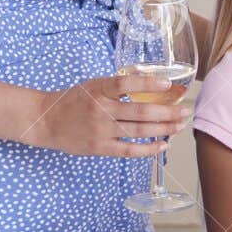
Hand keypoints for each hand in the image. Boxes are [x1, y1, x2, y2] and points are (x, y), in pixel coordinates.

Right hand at [25, 72, 191, 157]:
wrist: (46, 121)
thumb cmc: (73, 100)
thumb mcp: (93, 84)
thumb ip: (117, 85)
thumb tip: (148, 81)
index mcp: (99, 89)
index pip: (126, 83)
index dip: (148, 83)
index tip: (168, 83)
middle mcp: (101, 109)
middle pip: (140, 111)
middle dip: (167, 112)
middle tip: (185, 110)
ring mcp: (101, 130)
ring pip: (139, 130)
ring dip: (163, 128)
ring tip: (179, 125)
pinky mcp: (99, 148)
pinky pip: (129, 150)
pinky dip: (148, 148)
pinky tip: (163, 145)